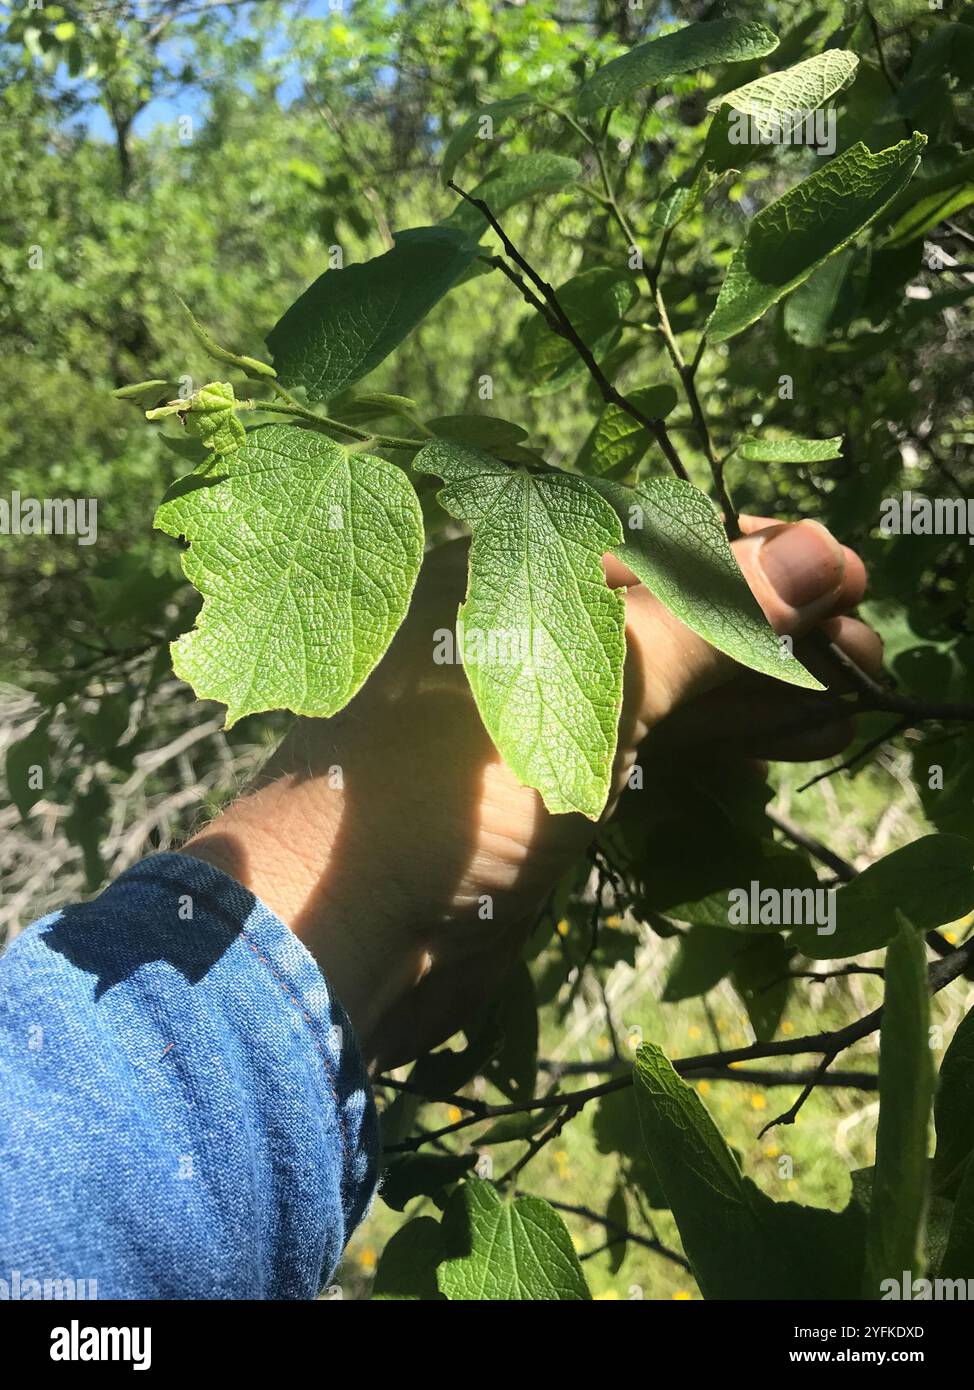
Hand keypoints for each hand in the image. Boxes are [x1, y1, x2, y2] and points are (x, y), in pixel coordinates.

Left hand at [183, 517, 880, 1069]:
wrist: (343, 933)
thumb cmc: (450, 787)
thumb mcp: (589, 688)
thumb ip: (704, 623)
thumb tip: (818, 552)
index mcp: (506, 569)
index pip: (654, 538)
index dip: (754, 556)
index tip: (845, 574)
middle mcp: (520, 626)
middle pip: (668, 612)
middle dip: (770, 631)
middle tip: (866, 653)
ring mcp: (535, 710)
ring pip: (665, 683)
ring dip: (756, 691)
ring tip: (851, 702)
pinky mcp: (547, 784)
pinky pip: (649, 744)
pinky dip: (716, 742)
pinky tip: (787, 746)